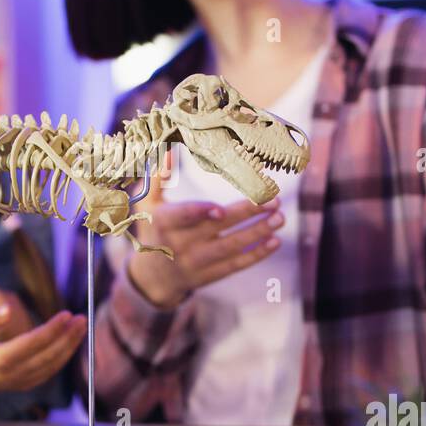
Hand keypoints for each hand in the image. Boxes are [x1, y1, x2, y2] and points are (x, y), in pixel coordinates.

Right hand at [0, 307, 86, 396]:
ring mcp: (22, 382)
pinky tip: (71, 340)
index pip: (33, 343)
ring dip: (70, 346)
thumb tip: (9, 309)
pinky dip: (63, 356)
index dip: (53, 329)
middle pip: (49, 355)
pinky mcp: (27, 384)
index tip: (67, 314)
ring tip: (81, 326)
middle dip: (68, 337)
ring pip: (53, 365)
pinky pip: (50, 371)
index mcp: (1, 360)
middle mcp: (14, 374)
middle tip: (82, 319)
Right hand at [125, 147, 283, 308]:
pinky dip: (256, 255)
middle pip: (217, 228)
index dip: (201, 212)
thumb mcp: (146, 204)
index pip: (183, 216)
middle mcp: (179, 244)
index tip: (221, 208)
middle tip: (273, 200)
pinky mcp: (208, 275)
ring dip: (258, 232)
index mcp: (164, 223)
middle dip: (247, 213)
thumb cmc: (153, 230)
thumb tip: (170, 149)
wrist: (152, 277)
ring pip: (230, 247)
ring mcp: (195, 262)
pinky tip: (274, 241)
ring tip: (279, 218)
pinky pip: (235, 265)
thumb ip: (158, 178)